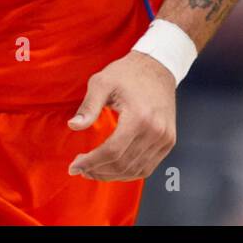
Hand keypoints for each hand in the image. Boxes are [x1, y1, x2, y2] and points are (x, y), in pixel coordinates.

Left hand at [67, 51, 176, 181]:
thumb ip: (88, 106)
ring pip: (135, 170)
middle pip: (123, 164)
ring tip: (93, 170)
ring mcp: (165, 138)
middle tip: (80, 169)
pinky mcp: (168, 141)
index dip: (91, 162)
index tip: (74, 166)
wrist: (158, 67)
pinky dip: (128, 173)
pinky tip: (112, 169)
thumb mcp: (102, 82)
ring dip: (111, 175)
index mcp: (139, 116)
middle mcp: (155, 131)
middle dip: (97, 170)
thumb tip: (74, 126)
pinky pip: (147, 167)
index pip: (112, 151)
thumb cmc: (127, 73)